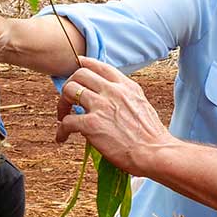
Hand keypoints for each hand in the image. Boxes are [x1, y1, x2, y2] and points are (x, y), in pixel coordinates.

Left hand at [55, 57, 174, 172]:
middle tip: (68, 101)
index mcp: (126, 86)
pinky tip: (62, 137)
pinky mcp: (91, 125)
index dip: (85, 64)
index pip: (100, 66)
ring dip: (61, 105)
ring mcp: (101, 106)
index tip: (78, 65)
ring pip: (69, 91)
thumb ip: (125, 97)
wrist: (155, 153)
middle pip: (79, 75)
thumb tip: (109, 99)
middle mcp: (112, 91)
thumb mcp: (141, 104)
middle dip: (69, 86)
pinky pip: (66, 121)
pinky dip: (61, 130)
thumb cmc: (151, 136)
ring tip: (63, 117)